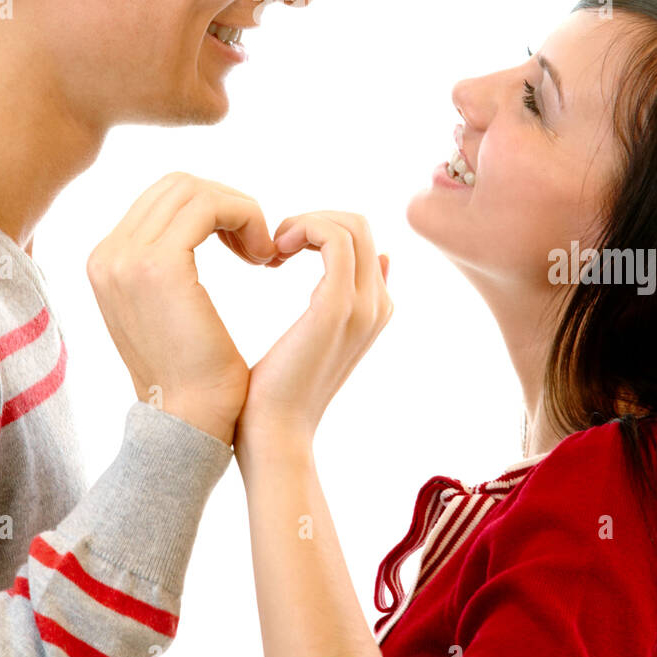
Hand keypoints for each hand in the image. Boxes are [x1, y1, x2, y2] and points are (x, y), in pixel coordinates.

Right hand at [86, 172, 276, 444]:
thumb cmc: (194, 372)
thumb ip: (165, 260)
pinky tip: (263, 258)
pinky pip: (212, 205)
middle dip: (227, 203)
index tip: (243, 245)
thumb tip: (197, 216)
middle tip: (258, 247)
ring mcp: (126, 258)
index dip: (212, 208)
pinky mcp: (159, 265)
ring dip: (241, 211)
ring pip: (196, 189)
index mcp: (105, 261)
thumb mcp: (168, 307)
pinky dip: (246, 217)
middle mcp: (107, 254)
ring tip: (263, 254)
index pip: (162, 198)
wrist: (191, 422)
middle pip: (177, 184)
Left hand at [233, 211, 391, 458]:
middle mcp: (377, 305)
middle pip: (359, 225)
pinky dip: (303, 229)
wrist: (272, 437)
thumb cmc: (277, 393)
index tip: (280, 251)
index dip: (319, 231)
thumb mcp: (316, 336)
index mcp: (374, 309)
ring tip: (273, 248)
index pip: (361, 238)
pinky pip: (334, 239)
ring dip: (305, 222)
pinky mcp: (337, 307)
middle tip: (275, 244)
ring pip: (350, 225)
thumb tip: (384, 258)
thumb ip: (345, 297)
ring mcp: (362, 306)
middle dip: (313, 219)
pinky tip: (273, 254)